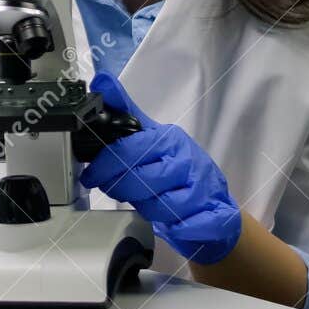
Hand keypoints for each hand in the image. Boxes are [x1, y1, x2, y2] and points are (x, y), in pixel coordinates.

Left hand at [79, 72, 242, 263]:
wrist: (214, 206)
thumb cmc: (176, 172)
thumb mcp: (150, 139)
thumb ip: (125, 113)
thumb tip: (102, 80)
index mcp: (170, 141)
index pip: (131, 150)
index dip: (106, 165)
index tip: (91, 176)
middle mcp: (188, 161)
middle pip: (143, 180)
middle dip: (124, 189)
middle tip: (117, 191)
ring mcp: (204, 189)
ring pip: (162, 206)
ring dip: (149, 210)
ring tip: (149, 204)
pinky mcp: (217, 216)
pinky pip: (188, 226)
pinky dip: (177, 228)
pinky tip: (174, 224)